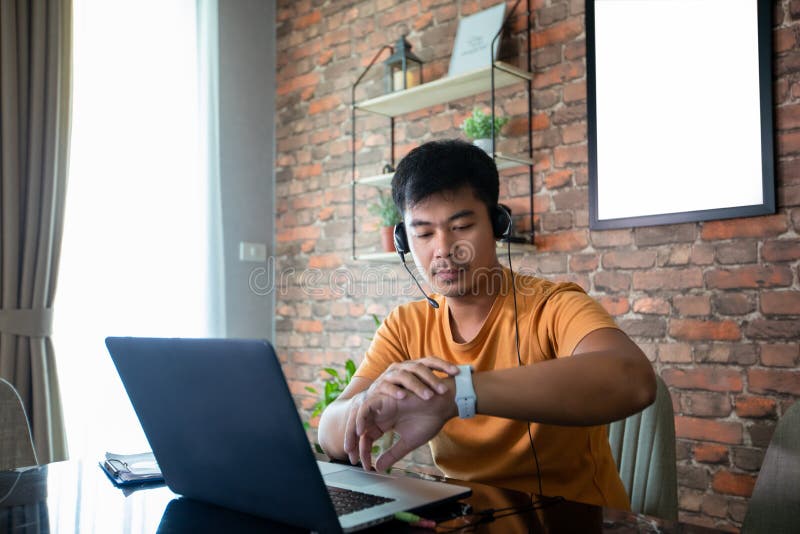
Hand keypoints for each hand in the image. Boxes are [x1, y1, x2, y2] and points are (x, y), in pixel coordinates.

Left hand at [342, 358, 457, 464]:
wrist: (443, 404)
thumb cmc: (430, 420)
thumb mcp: (408, 442)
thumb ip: (392, 454)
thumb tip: (378, 468)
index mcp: (386, 421)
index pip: (367, 437)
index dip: (363, 451)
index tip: (363, 466)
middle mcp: (381, 413)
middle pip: (359, 427)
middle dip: (352, 442)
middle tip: (350, 458)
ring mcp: (382, 404)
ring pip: (358, 416)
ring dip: (352, 432)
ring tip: (352, 447)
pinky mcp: (385, 397)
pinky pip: (366, 406)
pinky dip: (361, 418)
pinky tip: (360, 431)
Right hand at [367, 357, 457, 400]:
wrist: (374, 404)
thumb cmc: (401, 396)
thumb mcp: (416, 389)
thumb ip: (432, 386)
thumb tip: (459, 385)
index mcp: (413, 366)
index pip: (430, 361)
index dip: (443, 365)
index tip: (457, 372)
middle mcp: (402, 367)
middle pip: (419, 368)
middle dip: (432, 379)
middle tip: (444, 391)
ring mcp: (389, 375)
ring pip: (405, 376)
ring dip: (417, 386)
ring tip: (428, 396)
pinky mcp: (378, 386)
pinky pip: (387, 386)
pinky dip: (395, 390)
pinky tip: (403, 396)